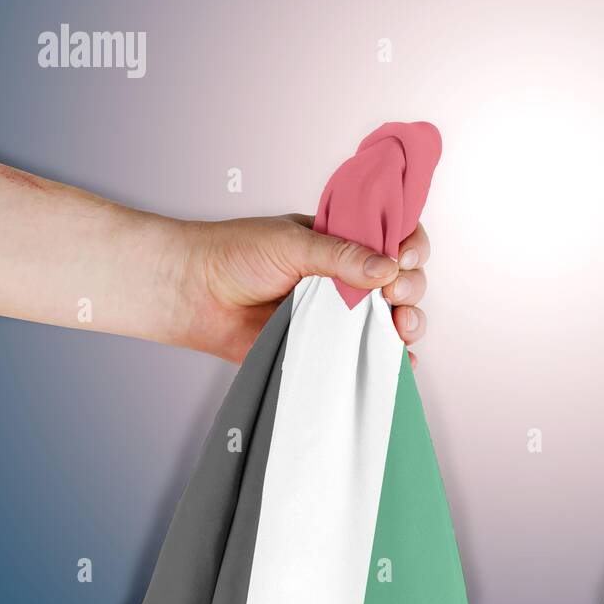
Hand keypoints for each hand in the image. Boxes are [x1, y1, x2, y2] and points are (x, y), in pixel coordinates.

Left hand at [177, 215, 430, 364]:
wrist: (192, 293)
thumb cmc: (234, 255)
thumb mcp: (290, 243)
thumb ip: (339, 256)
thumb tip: (387, 268)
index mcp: (343, 241)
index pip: (394, 239)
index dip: (410, 247)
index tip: (404, 257)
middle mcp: (348, 277)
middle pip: (404, 281)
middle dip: (411, 288)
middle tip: (393, 295)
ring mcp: (339, 314)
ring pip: (393, 320)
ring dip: (408, 324)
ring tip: (400, 329)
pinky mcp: (325, 347)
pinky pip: (366, 357)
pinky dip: (390, 363)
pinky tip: (400, 364)